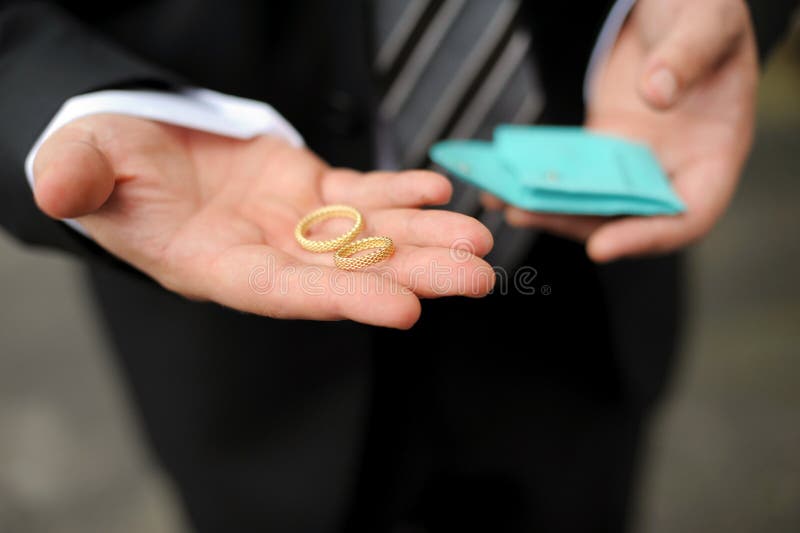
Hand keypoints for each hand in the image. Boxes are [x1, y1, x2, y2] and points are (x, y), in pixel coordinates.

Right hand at [33, 114, 493, 328]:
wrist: (141, 151)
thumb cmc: (110, 169)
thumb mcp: (86, 167)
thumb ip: (80, 178)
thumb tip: (55, 187)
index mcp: (216, 267)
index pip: (286, 292)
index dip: (344, 299)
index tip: (404, 308)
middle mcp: (268, 255)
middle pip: (349, 272)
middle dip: (414, 274)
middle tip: (476, 277)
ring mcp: (295, 225)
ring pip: (369, 236)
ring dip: (425, 236)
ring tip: (478, 238)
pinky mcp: (310, 192)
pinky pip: (361, 195)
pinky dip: (400, 191)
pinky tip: (436, 188)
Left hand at [492, 0, 757, 261]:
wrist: (676, 5)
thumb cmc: (705, 12)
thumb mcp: (707, 23)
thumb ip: (688, 56)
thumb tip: (656, 94)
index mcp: (715, 154)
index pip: (688, 216)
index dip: (646, 238)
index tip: (601, 246)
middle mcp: (673, 169)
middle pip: (626, 217)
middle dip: (573, 222)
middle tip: (526, 213)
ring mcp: (635, 163)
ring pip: (591, 201)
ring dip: (547, 206)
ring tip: (503, 201)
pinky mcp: (604, 150)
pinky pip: (571, 174)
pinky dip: (539, 180)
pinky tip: (502, 180)